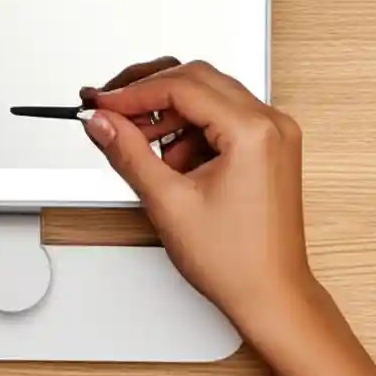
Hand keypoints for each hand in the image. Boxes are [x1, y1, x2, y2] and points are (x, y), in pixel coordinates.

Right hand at [81, 58, 308, 330]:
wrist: (271, 296)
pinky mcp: (269, 147)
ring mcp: (274, 134)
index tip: (102, 103)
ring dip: (169, 115)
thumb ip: (129, 153)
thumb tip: (103, 122)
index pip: (182, 86)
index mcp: (253, 131)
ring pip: (208, 97)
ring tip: (140, 148)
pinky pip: (221, 120)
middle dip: (149, 93)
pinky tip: (170, 162)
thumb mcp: (169, 202)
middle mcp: (271, 124)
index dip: (134, 93)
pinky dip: (190, 132)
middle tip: (111, 110)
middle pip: (197, 79)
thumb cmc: (237, 261)